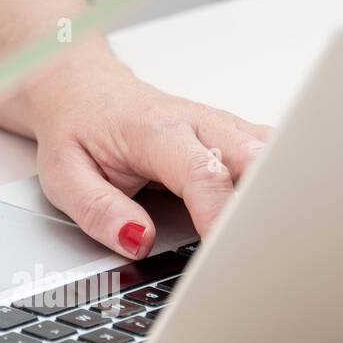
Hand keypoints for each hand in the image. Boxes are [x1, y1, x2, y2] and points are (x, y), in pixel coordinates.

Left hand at [29, 62, 271, 257]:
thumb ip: (99, 211)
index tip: (222, 252)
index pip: (201, 173)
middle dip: (264, 202)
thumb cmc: (76, 129)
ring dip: (277, 191)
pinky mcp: (230, 136)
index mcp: (154, 131)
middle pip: (254, 157)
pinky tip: (273, 210)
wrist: (82, 90)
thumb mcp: (65, 177)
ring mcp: (219, 127)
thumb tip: (137, 240)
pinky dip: (275, 182)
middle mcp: (196, 123)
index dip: (218, 214)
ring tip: (275, 233)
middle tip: (261, 246)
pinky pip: (267, 155)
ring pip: (269, 153)